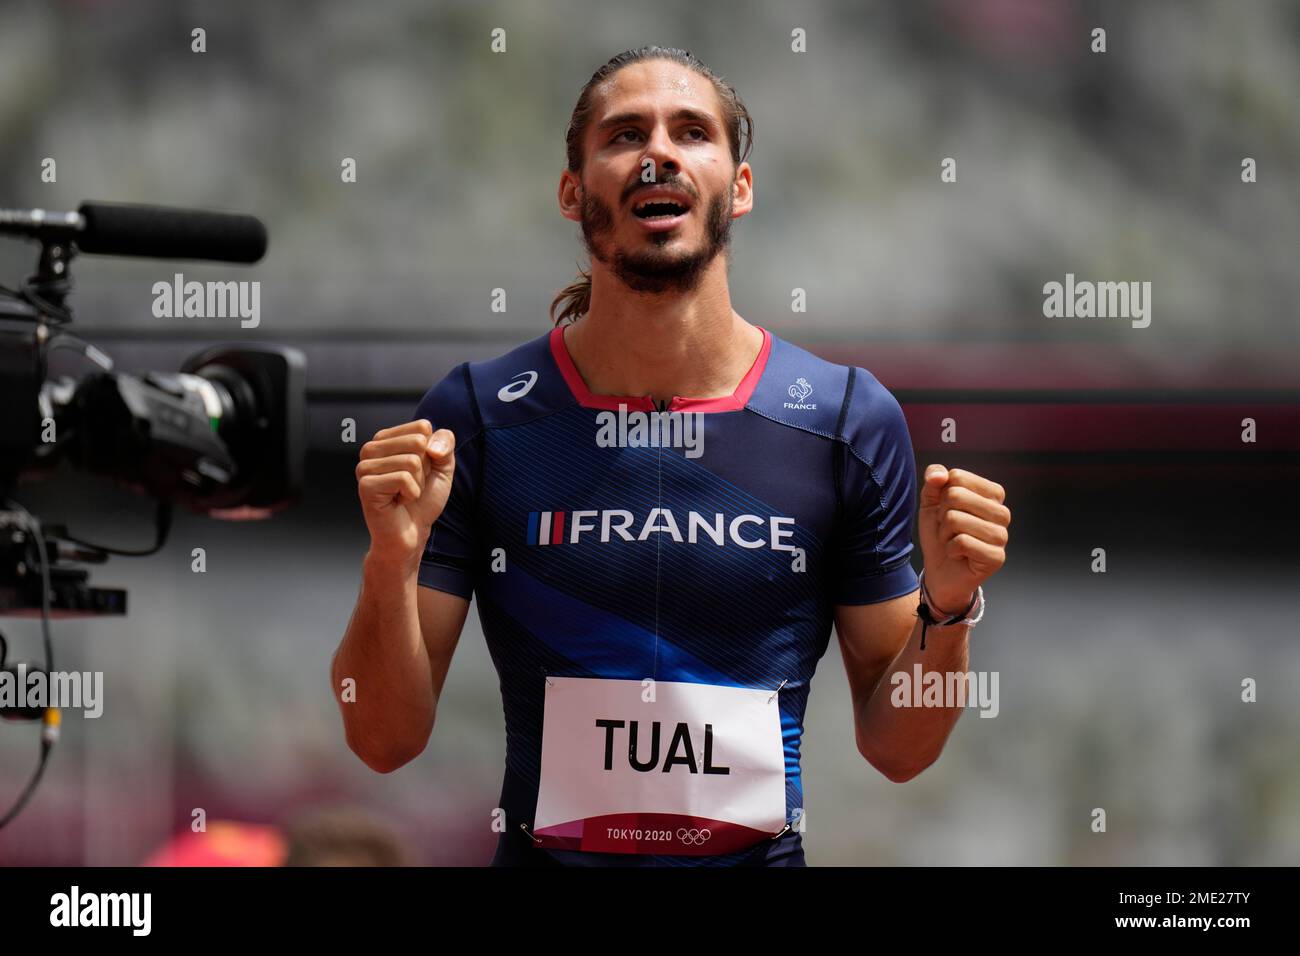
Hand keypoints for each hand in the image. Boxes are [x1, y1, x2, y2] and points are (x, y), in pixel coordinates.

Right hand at [355, 419, 456, 568]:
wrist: (412, 532)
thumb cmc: (424, 499)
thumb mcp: (443, 466)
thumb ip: (445, 444)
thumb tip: (429, 445)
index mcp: (387, 438)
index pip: (423, 427)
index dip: (432, 453)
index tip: (420, 471)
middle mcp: (371, 448)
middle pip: (418, 442)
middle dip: (425, 469)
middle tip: (412, 485)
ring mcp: (365, 466)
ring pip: (412, 461)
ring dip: (417, 484)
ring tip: (404, 495)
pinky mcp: (366, 484)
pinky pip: (404, 479)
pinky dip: (410, 494)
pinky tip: (398, 502)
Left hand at [917, 465, 1009, 614]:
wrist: (940, 571)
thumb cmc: (940, 534)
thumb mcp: (931, 504)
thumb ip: (934, 482)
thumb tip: (939, 474)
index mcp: (992, 494)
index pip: (957, 477)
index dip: (941, 495)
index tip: (946, 511)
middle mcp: (1002, 512)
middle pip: (955, 495)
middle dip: (941, 515)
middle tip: (948, 530)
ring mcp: (1002, 535)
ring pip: (956, 519)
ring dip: (945, 534)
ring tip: (953, 542)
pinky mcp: (997, 557)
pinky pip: (962, 542)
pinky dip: (950, 549)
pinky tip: (958, 555)